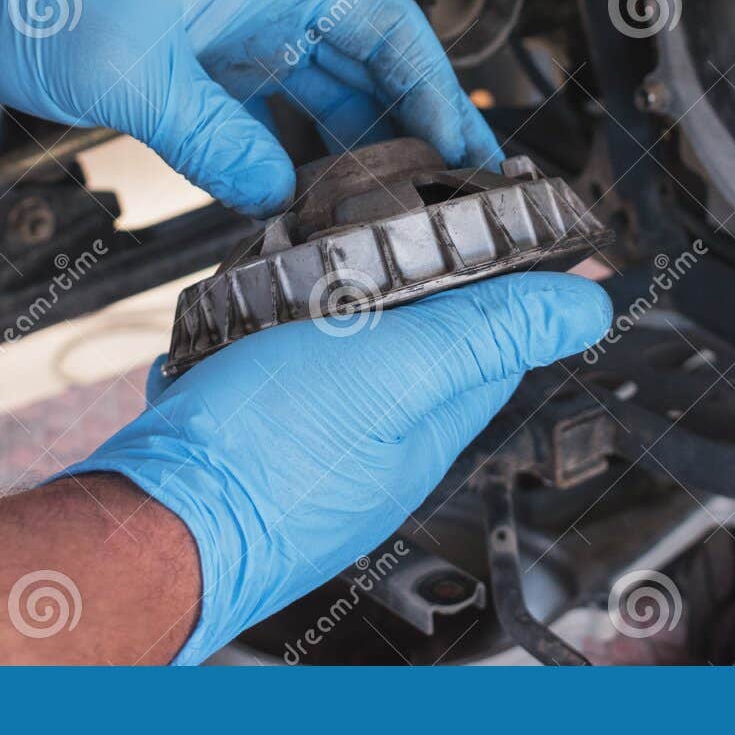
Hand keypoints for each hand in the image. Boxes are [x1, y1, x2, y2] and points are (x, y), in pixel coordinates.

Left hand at [0, 0, 500, 215]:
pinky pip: (283, 112)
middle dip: (418, 123)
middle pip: (374, 64)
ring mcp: (243, 35)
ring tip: (402, 198)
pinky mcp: (214, 68)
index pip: (386, 27)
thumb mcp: (134, 73)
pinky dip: (307, 152)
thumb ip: (214, 138)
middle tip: (455, 186)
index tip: (461, 144)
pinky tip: (319, 195)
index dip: (434, 87)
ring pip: (333, 91)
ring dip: (368, 143)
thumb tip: (275, 194)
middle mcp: (268, 3)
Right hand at [64, 271, 609, 664]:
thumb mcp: (398, 368)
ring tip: (300, 257)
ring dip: (325, 299)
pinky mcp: (251, 436)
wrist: (146, 522)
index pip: (495, 332)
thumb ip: (490, 333)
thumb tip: (587, 307)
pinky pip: (275, 369)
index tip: (488, 212)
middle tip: (375, 220)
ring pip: (341, 349)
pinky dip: (266, 331)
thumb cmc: (263, 455)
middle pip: (418, 335)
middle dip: (401, 275)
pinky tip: (244, 314)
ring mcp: (315, 443)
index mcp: (431, 422)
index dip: (498, 266)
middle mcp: (381, 440)